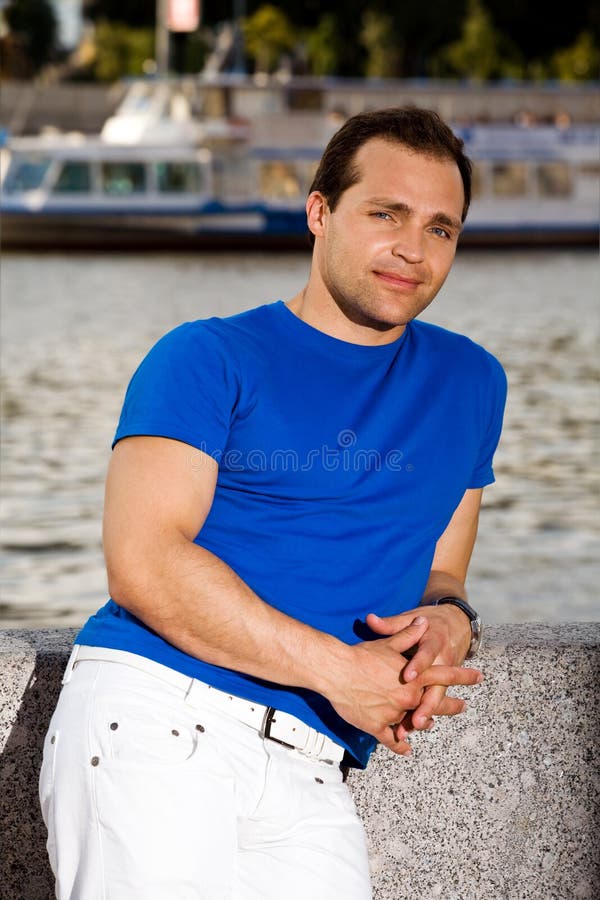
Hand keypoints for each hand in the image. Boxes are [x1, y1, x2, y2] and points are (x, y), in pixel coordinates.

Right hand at [325, 616, 482, 755]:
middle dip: (450, 705)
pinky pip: (392, 740)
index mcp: (414, 676)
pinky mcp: (377, 726)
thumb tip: (423, 623)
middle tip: (462, 706)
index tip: (479, 677)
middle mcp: (408, 697)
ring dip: (421, 722)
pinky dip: (400, 745)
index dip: (463, 676)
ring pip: (413, 722)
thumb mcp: (388, 644)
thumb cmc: (361, 655)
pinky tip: (406, 748)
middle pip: (435, 704)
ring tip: (427, 723)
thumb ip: (409, 635)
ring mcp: (394, 714)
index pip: (445, 675)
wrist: (336, 671)